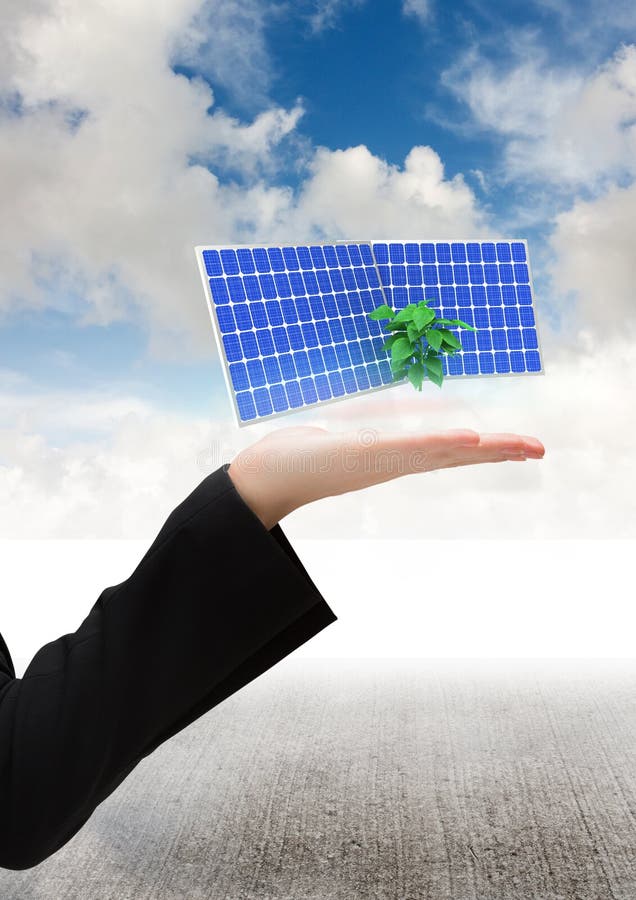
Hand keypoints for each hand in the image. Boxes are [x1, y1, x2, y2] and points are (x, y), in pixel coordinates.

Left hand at [227, 426, 544, 530]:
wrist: (264, 477)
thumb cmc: (302, 458)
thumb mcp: (343, 442)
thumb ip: (364, 439)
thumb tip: (371, 432)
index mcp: (394, 457)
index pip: (449, 452)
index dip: (487, 450)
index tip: (523, 447)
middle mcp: (394, 463)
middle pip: (456, 456)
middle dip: (500, 452)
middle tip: (540, 449)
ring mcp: (382, 461)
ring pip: (441, 452)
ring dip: (483, 450)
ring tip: (521, 446)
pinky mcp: (363, 455)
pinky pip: (407, 449)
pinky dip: (439, 446)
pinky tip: (468, 441)